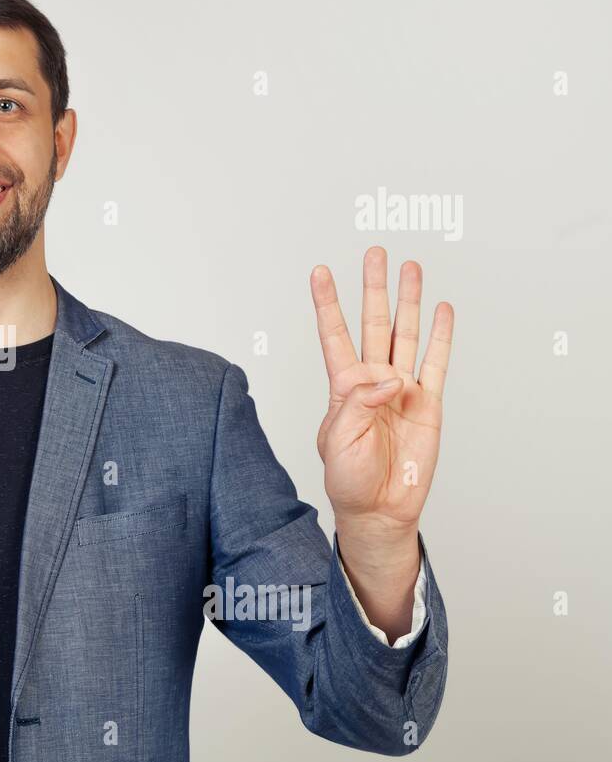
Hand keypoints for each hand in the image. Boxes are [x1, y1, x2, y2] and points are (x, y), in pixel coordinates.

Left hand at [309, 246, 453, 536]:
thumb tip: (392, 378)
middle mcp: (372, 380)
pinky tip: (442, 309)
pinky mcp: (428, 403)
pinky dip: (441, 335)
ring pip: (406, 333)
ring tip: (410, 267)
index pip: (334, 334)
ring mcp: (402, 388)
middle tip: (375, 253)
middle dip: (373, 287)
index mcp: (343, 386)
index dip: (327, 303)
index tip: (319, 272)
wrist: (379, 508)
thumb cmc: (349, 478)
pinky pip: (436, 362)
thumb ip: (361, 404)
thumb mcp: (340, 439)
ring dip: (408, 300)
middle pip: (373, 322)